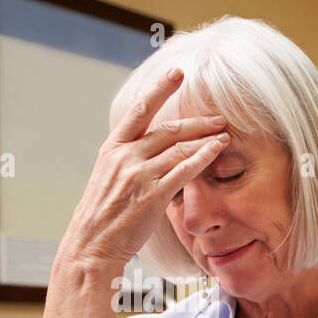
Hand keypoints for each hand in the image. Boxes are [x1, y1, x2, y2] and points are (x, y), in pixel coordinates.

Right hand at [61, 66, 229, 272]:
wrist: (92, 244)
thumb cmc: (105, 216)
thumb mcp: (110, 179)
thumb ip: (130, 161)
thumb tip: (151, 151)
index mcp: (112, 148)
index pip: (139, 110)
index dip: (160, 89)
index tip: (177, 74)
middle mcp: (124, 156)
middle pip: (166, 129)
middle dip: (196, 121)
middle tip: (219, 117)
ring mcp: (138, 174)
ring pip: (178, 148)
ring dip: (205, 139)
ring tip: (225, 134)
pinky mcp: (152, 195)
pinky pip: (183, 171)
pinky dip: (203, 159)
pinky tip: (217, 151)